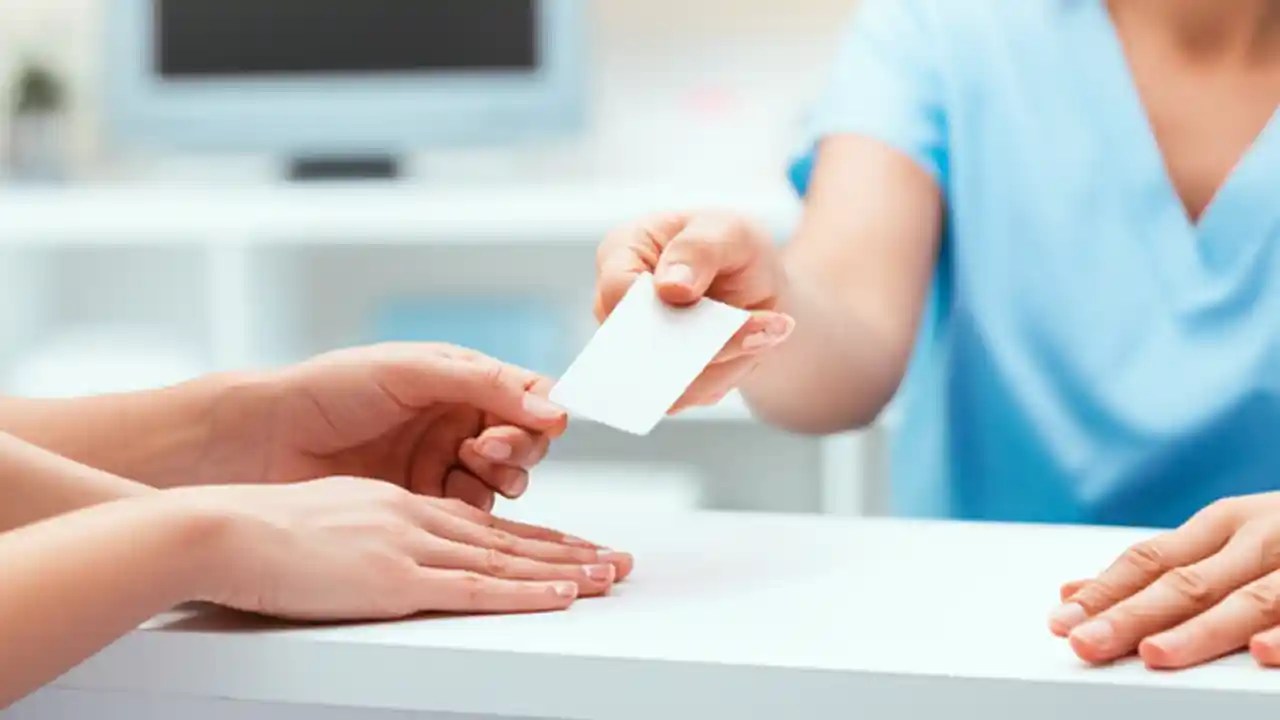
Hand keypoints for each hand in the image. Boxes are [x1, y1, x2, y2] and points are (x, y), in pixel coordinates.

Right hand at [176, 477, 633, 620]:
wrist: (224, 527)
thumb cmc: (258, 529)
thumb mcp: (328, 521)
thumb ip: (366, 535)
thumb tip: (379, 555)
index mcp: (400, 506)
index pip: (484, 526)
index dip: (533, 540)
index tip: (573, 549)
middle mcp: (417, 519)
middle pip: (508, 541)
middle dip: (569, 553)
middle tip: (616, 562)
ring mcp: (411, 546)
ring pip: (505, 561)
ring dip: (564, 571)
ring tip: (609, 578)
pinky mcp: (397, 577)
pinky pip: (476, 587)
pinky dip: (524, 592)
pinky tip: (561, 596)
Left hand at [204, 344, 568, 510]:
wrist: (263, 440)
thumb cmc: (328, 388)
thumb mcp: (413, 370)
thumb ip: (484, 384)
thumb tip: (552, 407)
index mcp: (458, 380)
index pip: (528, 396)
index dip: (538, 413)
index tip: (531, 426)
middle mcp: (455, 421)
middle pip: (524, 442)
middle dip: (516, 448)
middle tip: (484, 449)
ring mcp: (441, 464)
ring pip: (503, 481)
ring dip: (498, 478)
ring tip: (466, 469)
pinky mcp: (423, 505)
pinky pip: (471, 514)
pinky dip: (472, 509)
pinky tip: (450, 499)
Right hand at [594, 213, 795, 411]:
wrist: (755, 282)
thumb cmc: (731, 245)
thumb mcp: (727, 229)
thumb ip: (698, 250)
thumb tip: (670, 288)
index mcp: (622, 253)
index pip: (616, 290)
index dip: (650, 306)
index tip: (693, 300)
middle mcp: (620, 306)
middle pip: (640, 346)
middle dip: (698, 345)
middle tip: (758, 331)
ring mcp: (639, 346)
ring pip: (669, 380)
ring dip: (723, 361)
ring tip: (765, 329)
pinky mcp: (664, 379)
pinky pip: (693, 393)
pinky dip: (730, 373)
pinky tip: (755, 344)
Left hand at [1049, 493, 1279, 668]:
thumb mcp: (1225, 540)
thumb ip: (1157, 568)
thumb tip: (1070, 595)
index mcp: (1225, 524)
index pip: (1151, 559)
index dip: (1105, 591)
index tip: (1062, 621)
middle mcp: (1261, 537)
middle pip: (1187, 581)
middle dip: (1132, 615)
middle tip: (1087, 643)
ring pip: (1248, 599)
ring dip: (1200, 631)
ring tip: (1156, 655)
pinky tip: (1261, 654)